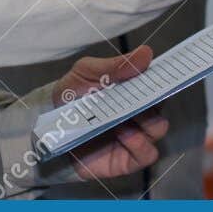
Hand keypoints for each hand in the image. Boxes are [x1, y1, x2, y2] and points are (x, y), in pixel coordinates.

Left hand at [54, 45, 169, 181]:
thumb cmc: (70, 97)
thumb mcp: (86, 73)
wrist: (47, 130)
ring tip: (124, 119)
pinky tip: (122, 134)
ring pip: (159, 128)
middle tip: (141, 95)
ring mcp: (135, 135)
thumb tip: (145, 52)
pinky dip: (140, 144)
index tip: (164, 73)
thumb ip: (114, 66)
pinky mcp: (127, 159)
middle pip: (161, 104)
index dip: (165, 77)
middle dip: (155, 99)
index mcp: (132, 88)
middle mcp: (138, 111)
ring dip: (147, 122)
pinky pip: (147, 154)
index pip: (158, 81)